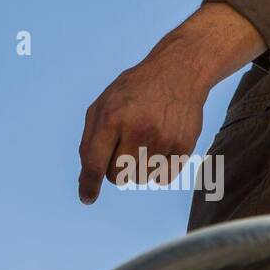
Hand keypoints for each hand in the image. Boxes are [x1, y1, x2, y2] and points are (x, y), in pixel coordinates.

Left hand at [77, 2, 265, 203]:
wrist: (178, 72)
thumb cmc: (134, 92)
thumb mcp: (103, 105)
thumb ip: (90, 141)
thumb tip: (87, 180)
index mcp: (111, 117)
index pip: (95, 162)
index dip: (89, 184)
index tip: (87, 198)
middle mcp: (137, 129)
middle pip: (117, 176)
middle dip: (115, 168)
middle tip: (123, 146)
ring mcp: (163, 139)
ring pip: (140, 179)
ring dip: (137, 168)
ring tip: (143, 141)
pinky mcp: (183, 147)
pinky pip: (163, 177)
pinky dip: (158, 168)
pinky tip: (160, 144)